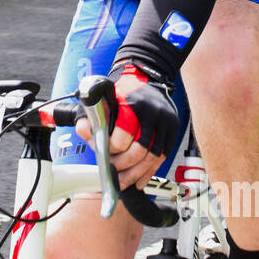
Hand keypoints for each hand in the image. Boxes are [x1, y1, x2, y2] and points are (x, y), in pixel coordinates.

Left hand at [74, 62, 178, 190]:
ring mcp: (166, 121)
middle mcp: (152, 113)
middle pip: (140, 151)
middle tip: (114, 174)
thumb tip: (85, 133)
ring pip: (153, 157)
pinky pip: (163, 156)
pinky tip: (139, 180)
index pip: (123, 139)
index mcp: (132, 105)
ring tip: (124, 183)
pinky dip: (150, 171)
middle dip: (125, 167)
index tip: (105, 155)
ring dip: (137, 174)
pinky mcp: (173, 128)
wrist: (146, 76)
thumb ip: (91, 118)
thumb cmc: (121, 90)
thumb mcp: (102, 100)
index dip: (112, 151)